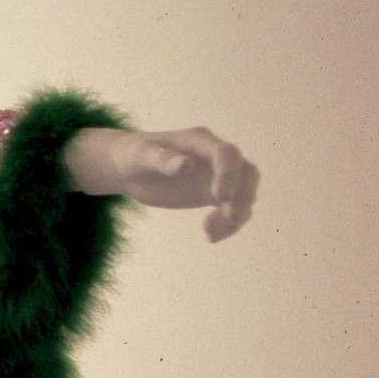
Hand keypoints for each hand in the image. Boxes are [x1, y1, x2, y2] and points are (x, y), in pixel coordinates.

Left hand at [64, 126, 258, 241]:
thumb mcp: (142, 156)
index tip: (219, 198)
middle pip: (247, 172)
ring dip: (236, 215)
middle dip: (243, 195)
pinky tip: (210, 236)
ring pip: (245, 193)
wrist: (131, 169)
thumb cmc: (135, 156)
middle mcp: (215, 157)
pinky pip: (234, 208)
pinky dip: (229, 224)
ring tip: (210, 233)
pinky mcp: (216, 194)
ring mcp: (219, 176)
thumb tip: (187, 165)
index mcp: (200, 141)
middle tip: (230, 218)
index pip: (226, 153)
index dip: (228, 174)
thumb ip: (163, 159)